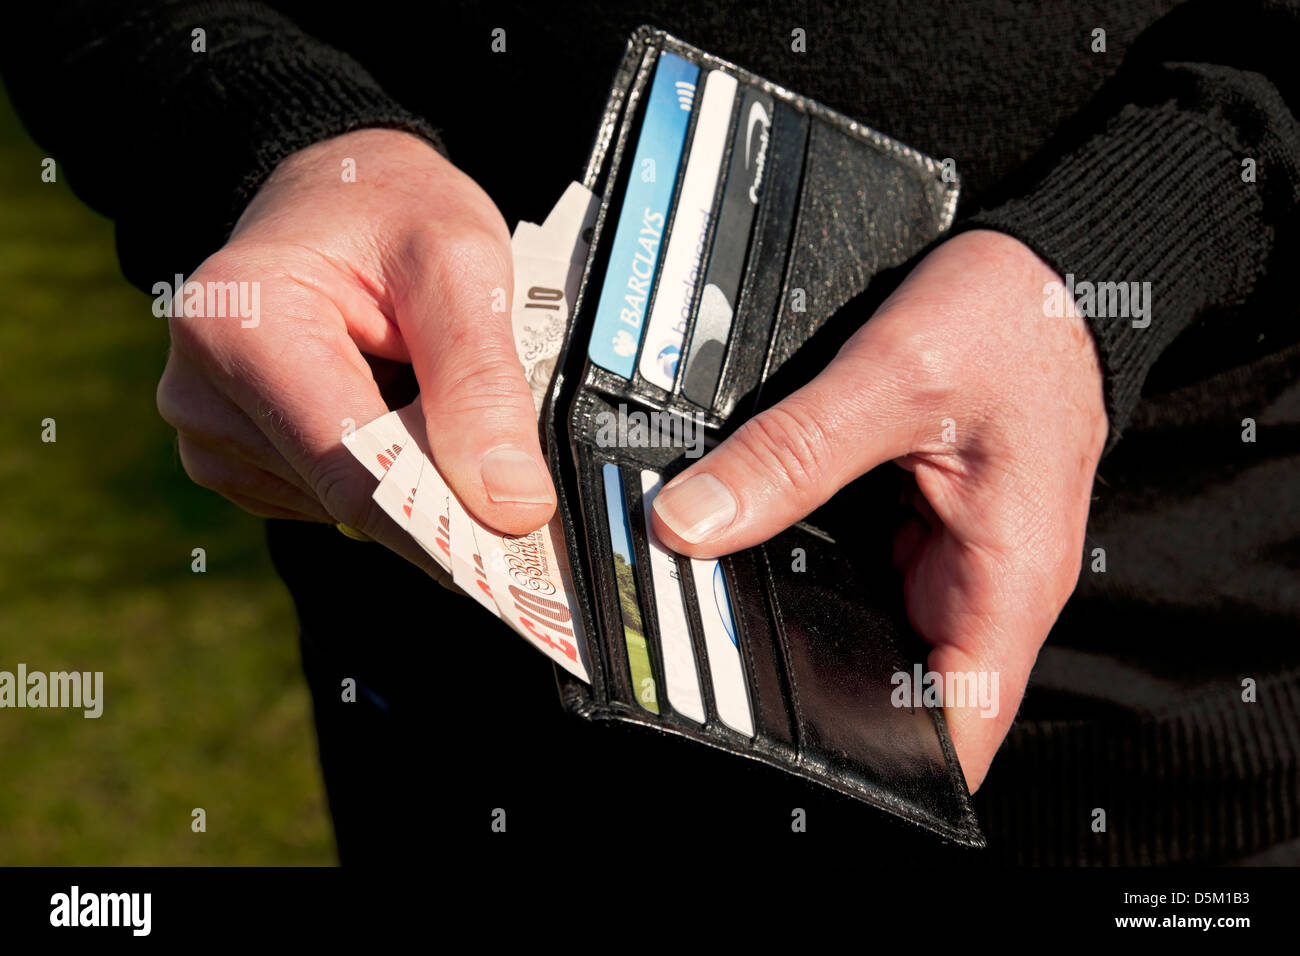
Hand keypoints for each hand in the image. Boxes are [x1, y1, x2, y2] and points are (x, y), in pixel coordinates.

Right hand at [156, 129, 554, 576]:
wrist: (341, 192)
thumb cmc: (395, 212)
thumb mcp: (460, 265)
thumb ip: (482, 385)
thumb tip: (511, 508)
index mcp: (241, 323)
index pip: (354, 470)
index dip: (445, 520)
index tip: (518, 548)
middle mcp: (201, 387)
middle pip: (348, 495)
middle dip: (434, 486)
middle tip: (496, 442)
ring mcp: (208, 430)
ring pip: (342, 507)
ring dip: (406, 470)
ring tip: (416, 386)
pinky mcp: (232, 458)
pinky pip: (328, 501)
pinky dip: (379, 470)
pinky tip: (384, 406)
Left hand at [650, 230, 1107, 789]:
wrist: (1049, 273)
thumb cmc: (1013, 322)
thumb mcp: (892, 379)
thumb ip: (792, 454)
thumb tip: (694, 521)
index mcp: (1008, 579)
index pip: (963, 727)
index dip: (888, 765)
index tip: (800, 754)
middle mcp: (984, 586)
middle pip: (897, 689)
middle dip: (812, 687)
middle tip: (721, 652)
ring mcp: (953, 561)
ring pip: (869, 632)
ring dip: (805, 628)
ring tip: (727, 598)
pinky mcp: (926, 530)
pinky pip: (861, 576)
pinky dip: (812, 571)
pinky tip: (761, 551)